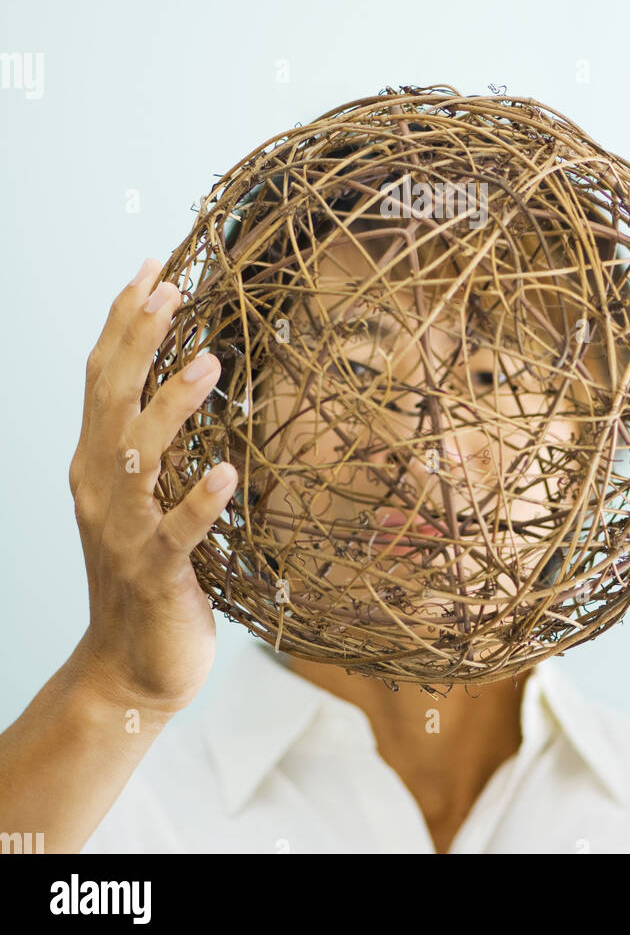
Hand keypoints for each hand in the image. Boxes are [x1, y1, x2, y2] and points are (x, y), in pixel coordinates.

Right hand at [70, 258, 237, 715]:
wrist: (130, 668)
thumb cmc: (149, 571)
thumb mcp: (143, 496)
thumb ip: (152, 440)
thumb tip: (184, 371)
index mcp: (97, 462)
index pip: (102, 376)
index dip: (124, 320)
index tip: (153, 266)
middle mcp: (100, 489)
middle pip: (112, 400)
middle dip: (139, 339)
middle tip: (171, 287)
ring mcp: (123, 533)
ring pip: (139, 459)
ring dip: (171, 408)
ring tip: (209, 362)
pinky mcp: (155, 576)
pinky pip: (175, 535)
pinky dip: (198, 504)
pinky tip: (226, 475)